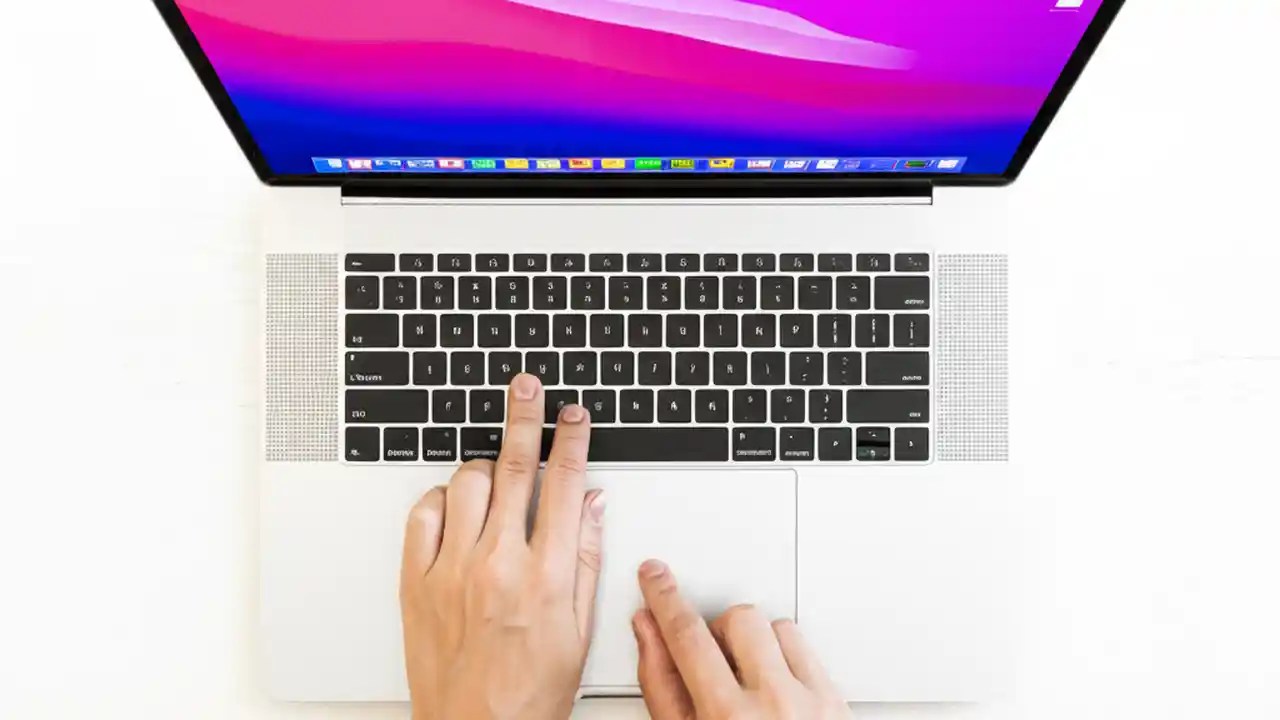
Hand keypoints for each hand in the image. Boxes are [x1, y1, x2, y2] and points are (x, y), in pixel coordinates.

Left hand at [400, 374, 604, 719]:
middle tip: (525, 386)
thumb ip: (585, 559)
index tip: (573, 415)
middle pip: (514, 468)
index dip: (571, 440)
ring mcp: (451, 571)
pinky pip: (422, 516)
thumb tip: (590, 505)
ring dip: (485, 468)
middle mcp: (498, 565)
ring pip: (466, 484)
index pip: (564, 486)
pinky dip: (439, 500)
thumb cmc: (530, 694)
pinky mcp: (415, 583)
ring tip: (496, 474)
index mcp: (546, 576)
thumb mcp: (579, 631)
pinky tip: (455, 508)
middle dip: (523, 417)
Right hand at [633, 560, 851, 719]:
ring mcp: (811, 702)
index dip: (666, 597)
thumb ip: (662, 687)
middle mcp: (772, 705)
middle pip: (738, 620)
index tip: (656, 576)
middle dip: (718, 631)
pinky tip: (776, 686)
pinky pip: (807, 650)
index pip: (687, 635)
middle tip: (712, 660)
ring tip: (747, 678)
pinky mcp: (838, 703)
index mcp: (724, 719)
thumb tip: (649, 633)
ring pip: (777, 629)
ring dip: (756, 644)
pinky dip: (787, 659)